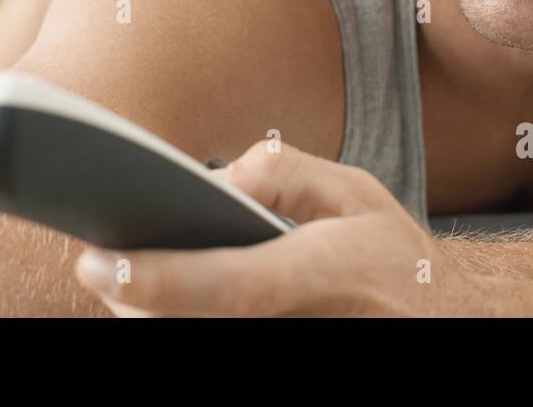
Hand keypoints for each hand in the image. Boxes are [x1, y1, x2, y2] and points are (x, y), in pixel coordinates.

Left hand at [73, 141, 483, 316]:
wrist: (440, 325)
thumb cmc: (391, 261)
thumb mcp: (356, 193)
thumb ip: (284, 173)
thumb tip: (213, 181)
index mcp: (319, 276)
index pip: (227, 285)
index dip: (155, 276)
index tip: (92, 259)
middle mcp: (289, 325)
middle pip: (180, 322)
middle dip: (128, 286)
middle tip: (97, 244)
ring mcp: (274, 347)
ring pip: (178, 333)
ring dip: (142, 303)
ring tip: (122, 262)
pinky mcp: (258, 358)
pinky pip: (198, 335)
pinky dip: (170, 311)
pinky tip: (158, 285)